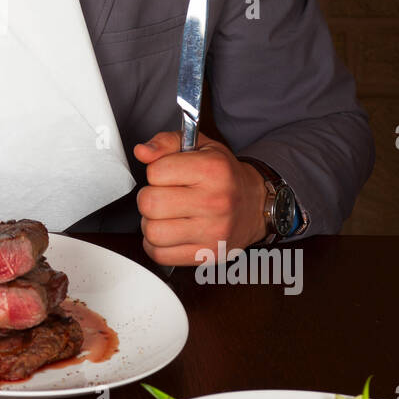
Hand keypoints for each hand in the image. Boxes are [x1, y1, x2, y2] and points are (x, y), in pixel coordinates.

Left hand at [133, 130, 268, 266]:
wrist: (256, 205)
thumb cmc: (224, 175)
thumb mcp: (200, 146)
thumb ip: (166, 143)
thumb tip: (142, 152)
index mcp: (212, 169)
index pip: (156, 172)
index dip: (154, 172)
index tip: (165, 175)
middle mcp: (215, 201)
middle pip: (150, 204)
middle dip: (148, 198)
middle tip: (161, 196)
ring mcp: (213, 231)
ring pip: (153, 232)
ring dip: (151, 224)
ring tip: (164, 216)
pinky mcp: (208, 254)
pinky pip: (161, 255)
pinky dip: (157, 245)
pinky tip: (168, 233)